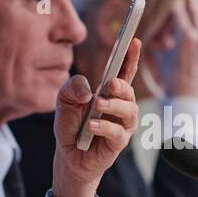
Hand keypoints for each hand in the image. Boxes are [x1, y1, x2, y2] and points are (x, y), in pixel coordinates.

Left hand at [50, 38, 141, 196]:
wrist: (68, 156)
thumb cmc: (71, 125)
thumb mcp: (63, 101)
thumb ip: (71, 87)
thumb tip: (87, 91)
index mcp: (109, 92)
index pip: (123, 71)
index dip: (130, 56)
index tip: (134, 40)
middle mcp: (120, 106)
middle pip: (128, 91)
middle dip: (122, 85)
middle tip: (110, 83)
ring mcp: (122, 124)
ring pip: (129, 111)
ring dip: (114, 105)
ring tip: (98, 105)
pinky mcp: (118, 143)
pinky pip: (118, 133)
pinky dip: (104, 127)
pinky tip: (91, 125)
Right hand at [159, 0, 197, 99]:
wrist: (189, 98)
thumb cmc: (170, 79)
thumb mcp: (161, 56)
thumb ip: (160, 39)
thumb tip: (157, 27)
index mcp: (186, 38)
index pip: (180, 11)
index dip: (175, 2)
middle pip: (196, 11)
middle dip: (191, 0)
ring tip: (195, 3)